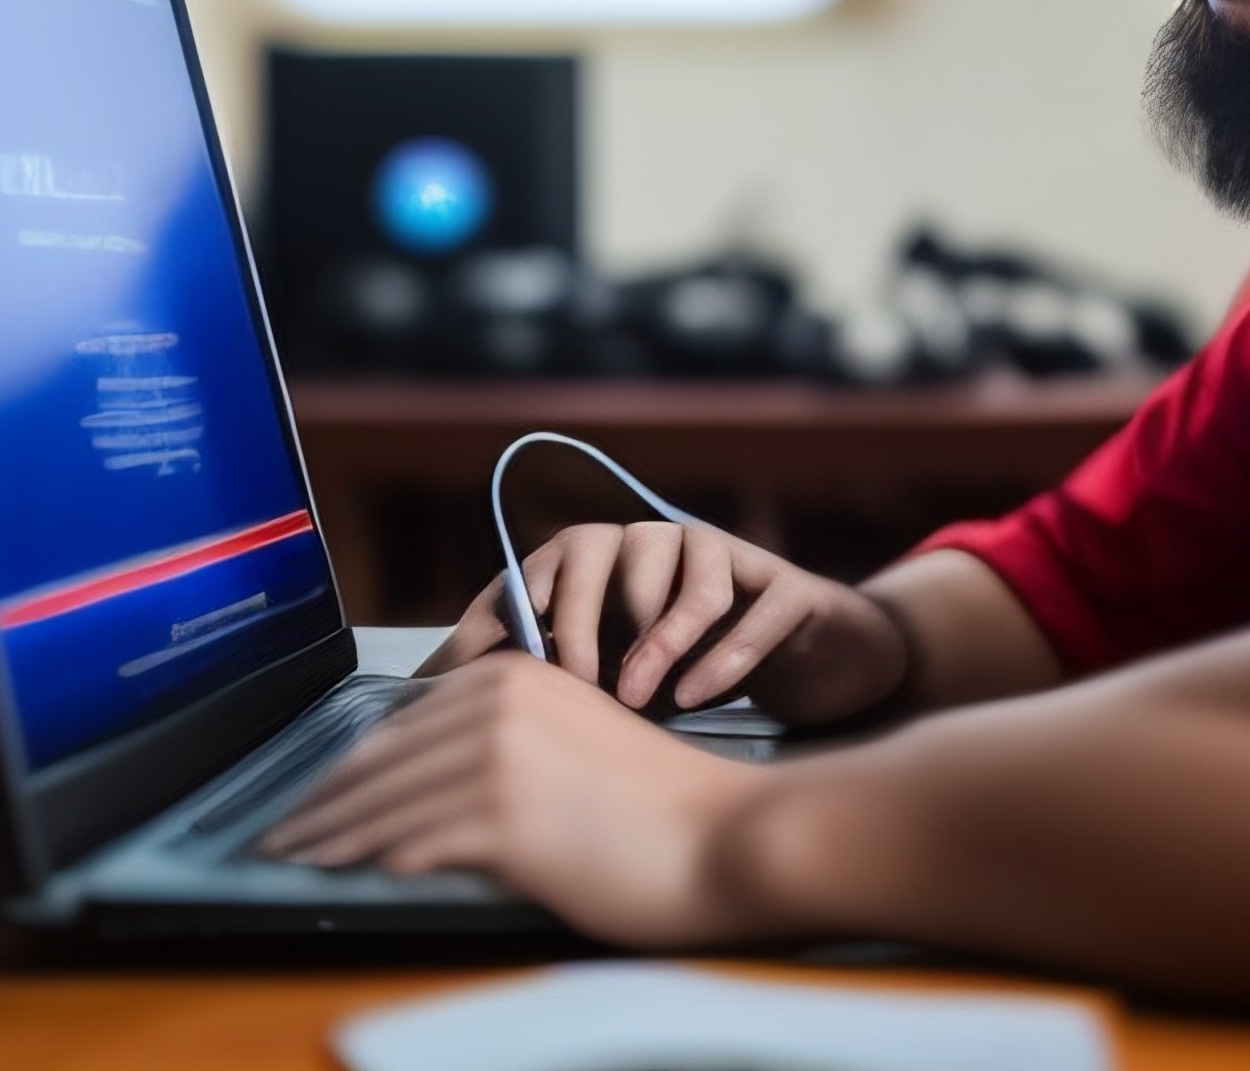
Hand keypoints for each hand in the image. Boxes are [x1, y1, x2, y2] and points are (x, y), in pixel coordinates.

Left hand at [257, 655, 781, 946]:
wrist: (725, 837)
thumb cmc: (660, 804)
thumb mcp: (573, 741)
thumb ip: (504, 744)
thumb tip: (425, 783)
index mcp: (516, 675)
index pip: (401, 725)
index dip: (347, 767)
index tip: (313, 796)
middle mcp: (500, 702)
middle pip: (380, 763)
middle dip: (321, 805)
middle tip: (280, 835)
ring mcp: (500, 757)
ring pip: (384, 805)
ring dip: (331, 839)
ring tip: (297, 862)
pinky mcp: (505, 817)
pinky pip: (414, 845)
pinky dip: (376, 864)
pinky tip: (352, 880)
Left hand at [418, 519, 910, 726]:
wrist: (812, 661)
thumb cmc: (690, 669)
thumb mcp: (612, 675)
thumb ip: (541, 681)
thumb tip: (437, 707)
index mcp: (608, 560)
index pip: (548, 560)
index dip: (518, 604)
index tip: (497, 670)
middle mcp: (658, 542)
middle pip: (606, 552)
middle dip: (583, 620)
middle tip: (574, 689)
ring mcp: (725, 556)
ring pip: (683, 574)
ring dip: (658, 639)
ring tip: (641, 700)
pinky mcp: (783, 585)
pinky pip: (747, 606)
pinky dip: (721, 653)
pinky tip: (697, 697)